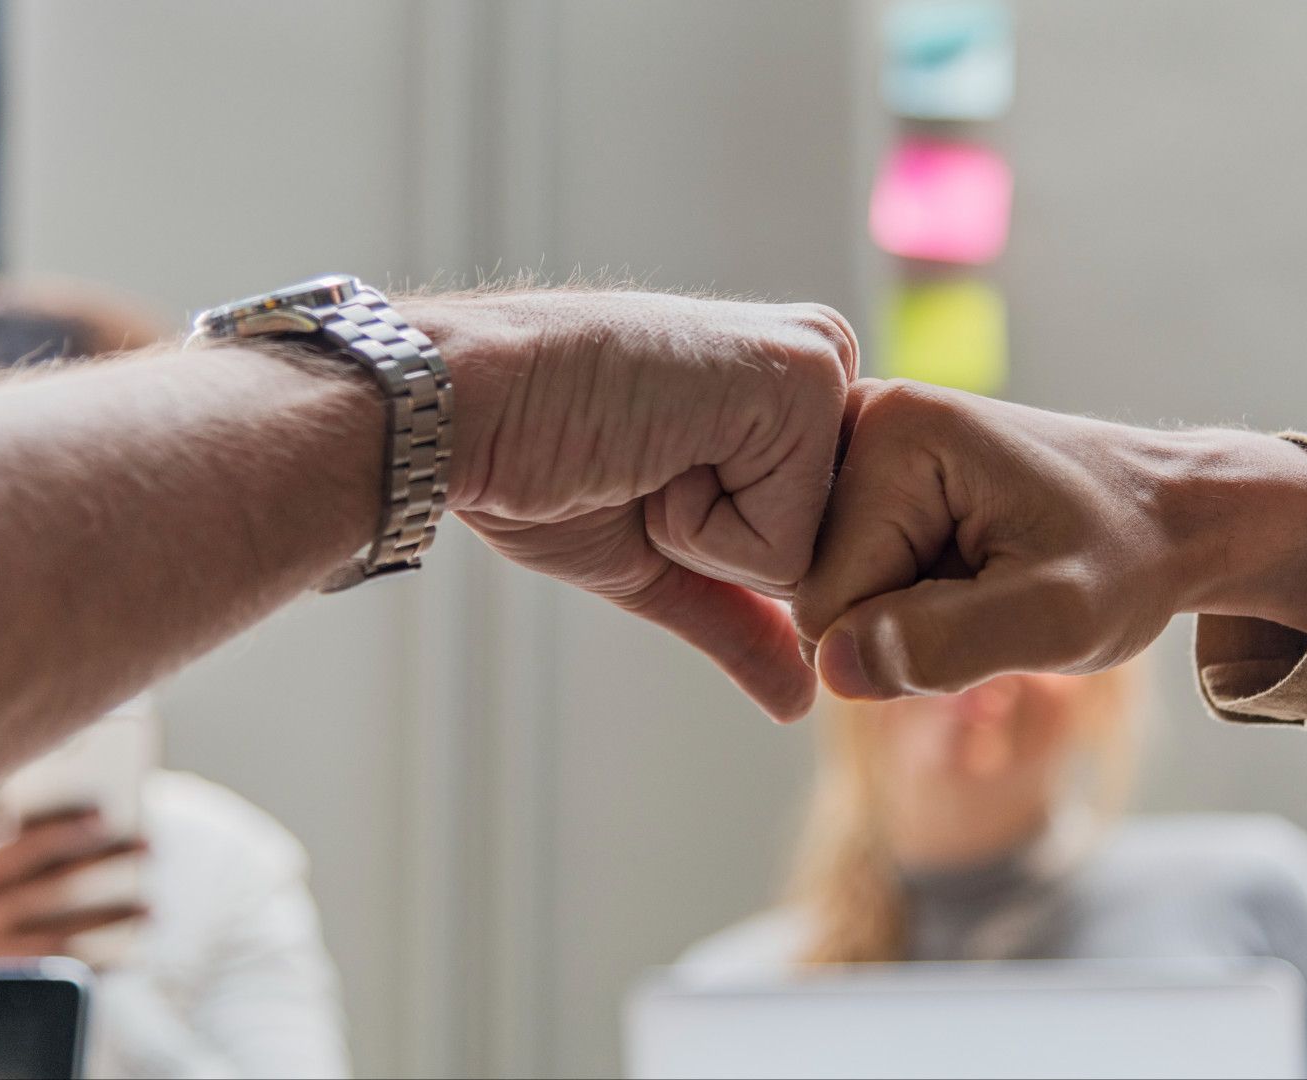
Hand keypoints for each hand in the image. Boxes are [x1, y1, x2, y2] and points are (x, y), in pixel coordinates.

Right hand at [0, 810, 146, 958]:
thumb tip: (12, 826)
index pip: (17, 846)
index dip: (65, 829)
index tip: (107, 814)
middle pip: (52, 886)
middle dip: (105, 865)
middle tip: (151, 846)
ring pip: (62, 937)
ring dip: (112, 920)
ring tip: (153, 910)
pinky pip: (52, 980)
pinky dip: (93, 970)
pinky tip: (125, 962)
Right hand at [402, 290, 858, 721]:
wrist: (470, 409)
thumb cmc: (543, 463)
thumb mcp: (657, 559)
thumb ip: (740, 620)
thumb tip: (802, 701)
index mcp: (800, 400)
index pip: (827, 549)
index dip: (729, 557)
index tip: (651, 479)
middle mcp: (830, 367)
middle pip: (836, 556)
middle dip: (729, 552)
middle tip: (649, 470)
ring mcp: (825, 367)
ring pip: (817, 555)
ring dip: (711, 539)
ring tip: (650, 457)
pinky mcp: (806, 377)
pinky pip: (789, 543)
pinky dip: (704, 528)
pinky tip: (655, 450)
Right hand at [792, 380, 1306, 698]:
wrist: (1169, 515)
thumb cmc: (1126, 560)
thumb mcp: (1058, 619)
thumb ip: (946, 645)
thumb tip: (833, 668)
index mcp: (893, 433)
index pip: (824, 601)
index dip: (903, 638)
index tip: (991, 601)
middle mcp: (859, 419)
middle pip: (815, 591)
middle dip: (899, 622)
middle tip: (991, 593)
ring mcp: (858, 443)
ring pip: (829, 590)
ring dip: (903, 612)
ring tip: (983, 578)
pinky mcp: (867, 471)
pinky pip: (847, 573)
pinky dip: (904, 594)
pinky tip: (965, 568)